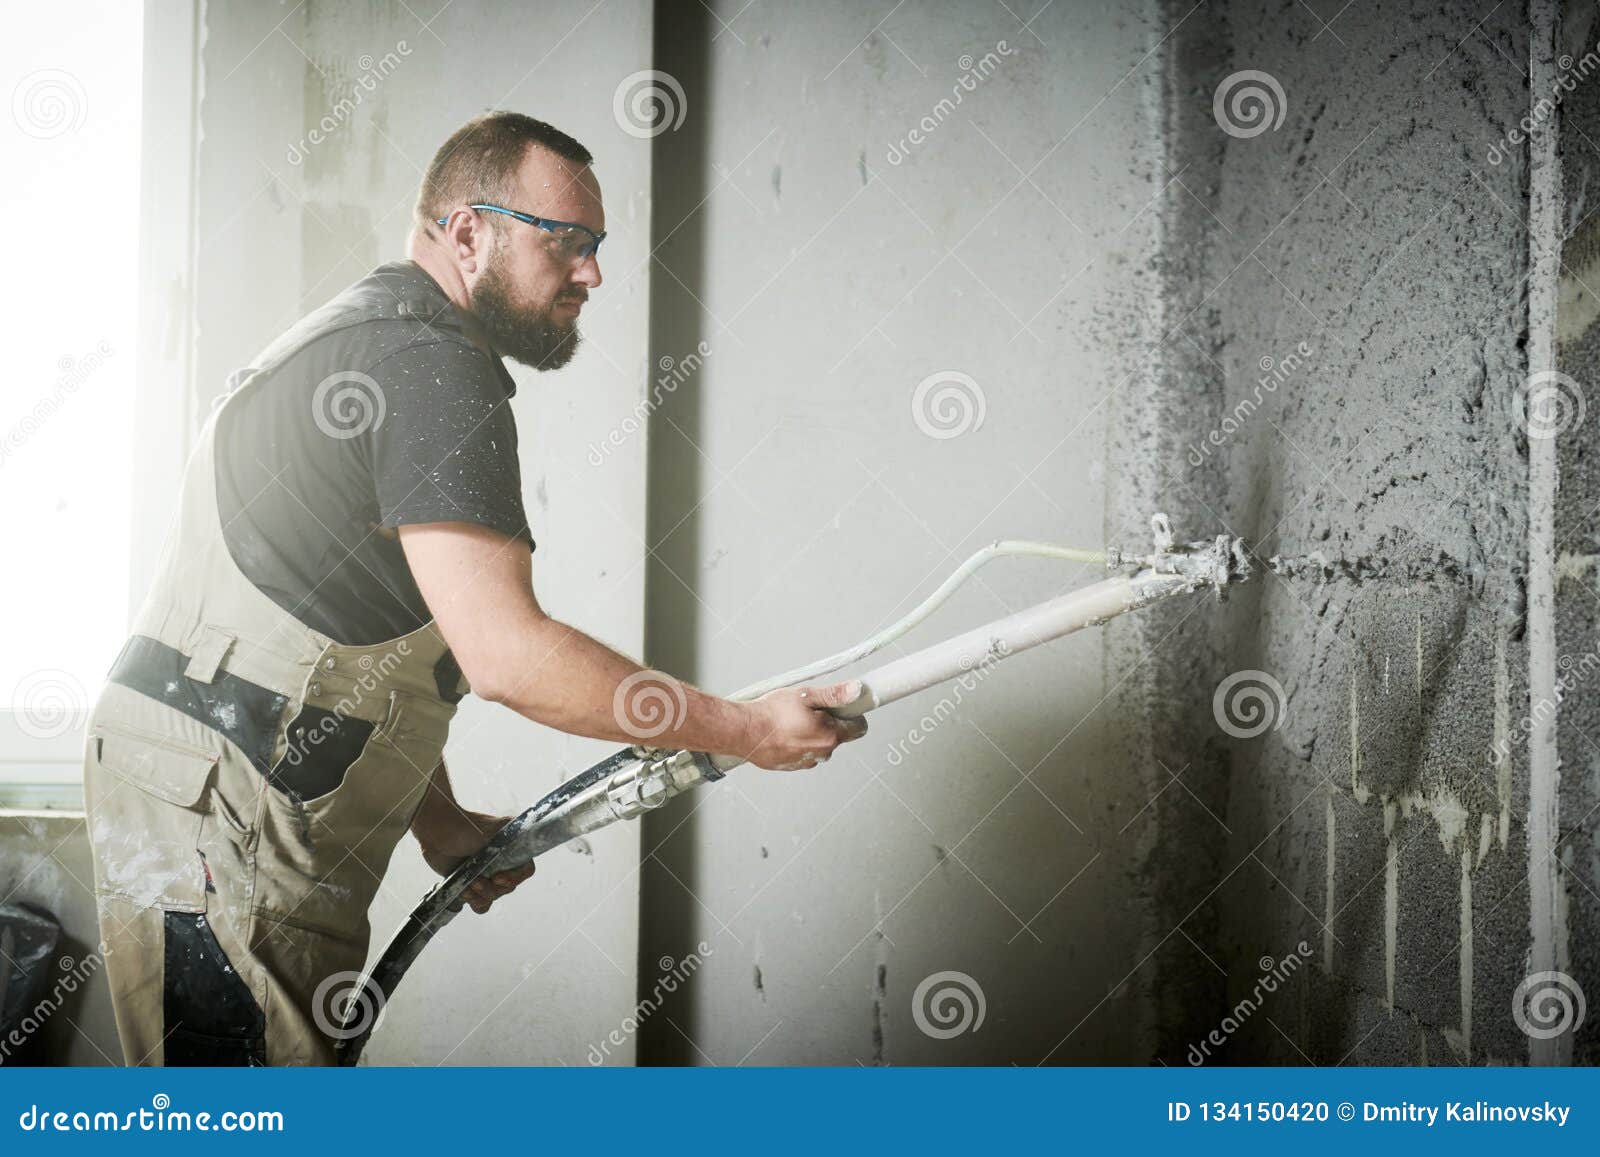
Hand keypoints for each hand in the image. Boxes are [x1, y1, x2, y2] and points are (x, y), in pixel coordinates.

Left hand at [415, 808, 534, 913]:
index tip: (499, 877)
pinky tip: (463, 890)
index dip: (515, 878)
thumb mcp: (497, 828)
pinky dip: (473, 901)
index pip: (526, 871)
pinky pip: (480, 904)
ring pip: (493, 898)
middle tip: (476, 879)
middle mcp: (501, 864)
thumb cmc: (465, 825)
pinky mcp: (469, 884)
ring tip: (467, 883)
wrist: (437, 831)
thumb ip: (517, 836)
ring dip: (480, 895)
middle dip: (492, 888)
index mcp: (511, 850)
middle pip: (508, 888)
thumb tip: (534, 837)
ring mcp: (485, 875)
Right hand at [744, 679, 868, 770]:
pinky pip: (802, 753)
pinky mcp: (791, 766)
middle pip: (837, 736)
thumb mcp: (806, 696)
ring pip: (819, 745)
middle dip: (828, 723)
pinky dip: (797, 743)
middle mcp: (821, 754)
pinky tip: (783, 732)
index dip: (852, 715)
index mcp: (829, 736)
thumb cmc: (772, 713)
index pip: (858, 728)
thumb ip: (834, 694)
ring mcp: (805, 762)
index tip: (841, 707)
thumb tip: (856, 690)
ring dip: (812, 734)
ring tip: (792, 721)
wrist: (744, 731)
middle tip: (809, 710)